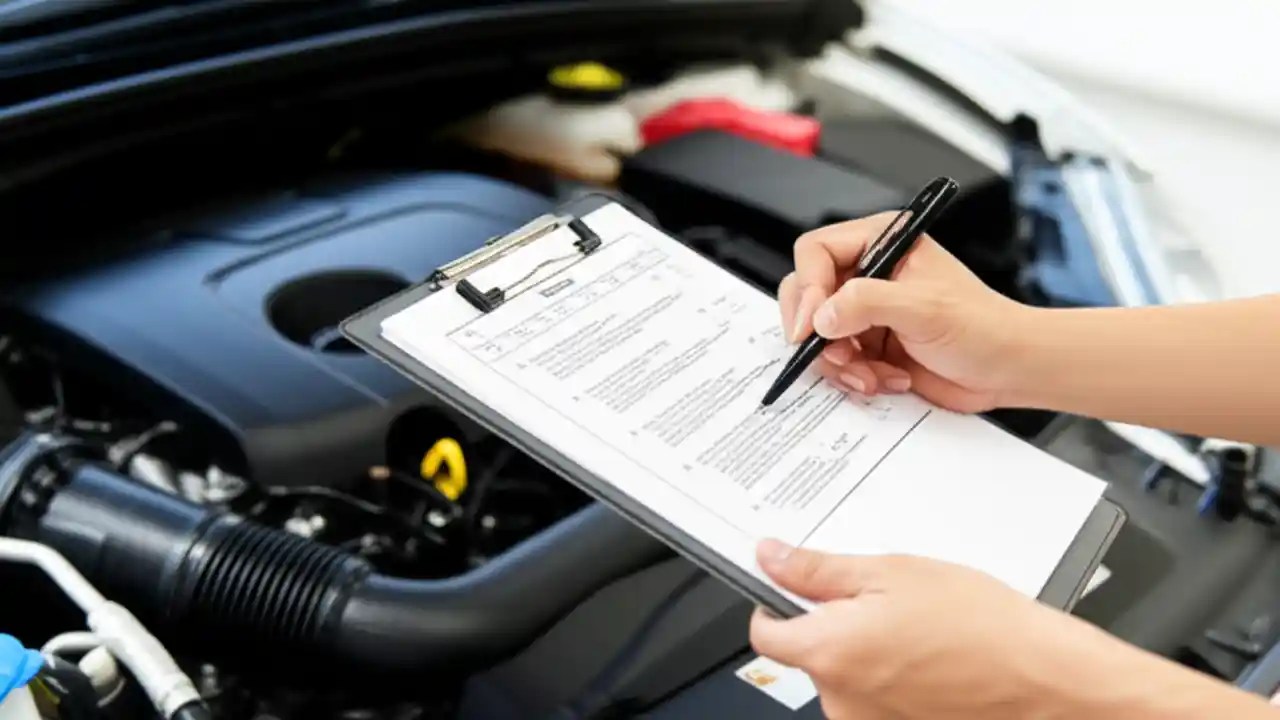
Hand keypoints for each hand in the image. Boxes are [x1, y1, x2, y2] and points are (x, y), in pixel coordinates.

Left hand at [748, 540, 1274, 719]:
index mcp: (829, 651)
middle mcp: (840, 699)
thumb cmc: (981, 626)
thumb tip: (771, 557)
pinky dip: (893, 681)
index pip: (766, 634)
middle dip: (837, 626)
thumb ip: (818, 569)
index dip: (775, 606)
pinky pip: (877, 702)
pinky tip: (931, 660)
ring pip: (847, 679)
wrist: (1045, 679)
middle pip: (812, 655)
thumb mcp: (892, 572)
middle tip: (884, 602)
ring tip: (919, 632)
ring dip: (867, 655)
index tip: (793, 591)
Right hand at [778, 213, 1029, 412]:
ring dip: (840, 363)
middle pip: (807, 294)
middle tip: (836, 355)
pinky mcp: (868, 345)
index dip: (809, 289)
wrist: (1008, 370)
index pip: (816, 252)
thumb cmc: (984, 327)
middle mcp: (868, 273)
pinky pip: (836, 362)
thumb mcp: (925, 308)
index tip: (812, 326)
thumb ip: (867, 303)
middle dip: (818, 333)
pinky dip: (855, 377)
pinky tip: (887, 379)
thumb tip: (821, 316)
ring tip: (872, 375)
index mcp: (882, 242)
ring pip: (817, 335)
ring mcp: (866, 312)